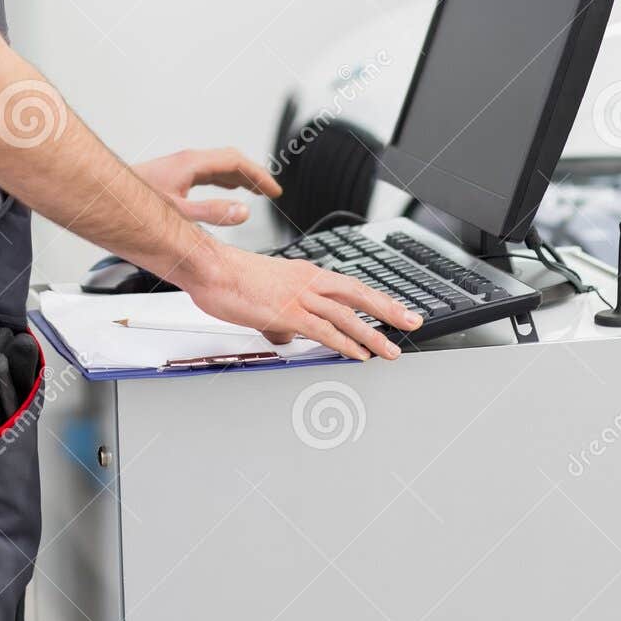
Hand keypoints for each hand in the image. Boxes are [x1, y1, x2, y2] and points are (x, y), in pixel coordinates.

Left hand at [131, 146, 280, 227]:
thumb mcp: (177, 212)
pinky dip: (225, 180)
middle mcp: (188, 161)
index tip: (274, 190)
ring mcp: (180, 166)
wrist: (104, 192)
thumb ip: (211, 214)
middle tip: (270, 192)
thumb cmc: (133, 202)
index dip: (258, 175)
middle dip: (253, 175)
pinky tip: (226, 191)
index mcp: (192, 164)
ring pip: (218, 166)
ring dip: (240, 177)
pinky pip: (208, 172)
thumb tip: (244, 213)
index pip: (236, 162)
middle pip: (230, 161)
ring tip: (255, 191)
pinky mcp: (174, 174)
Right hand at [183, 240, 422, 362]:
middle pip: (358, 295)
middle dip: (388, 310)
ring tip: (390, 350)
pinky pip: (324, 330)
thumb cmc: (228, 276)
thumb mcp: (264, 293)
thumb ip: (282, 315)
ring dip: (372, 334)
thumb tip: (288, 336)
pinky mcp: (287, 312)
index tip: (393, 309)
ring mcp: (299, 296)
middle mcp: (308, 280)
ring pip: (347, 316)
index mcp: (305, 272)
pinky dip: (345, 343)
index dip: (374, 298)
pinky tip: (358, 354)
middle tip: (411, 322)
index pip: (349, 286)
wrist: (209, 267)